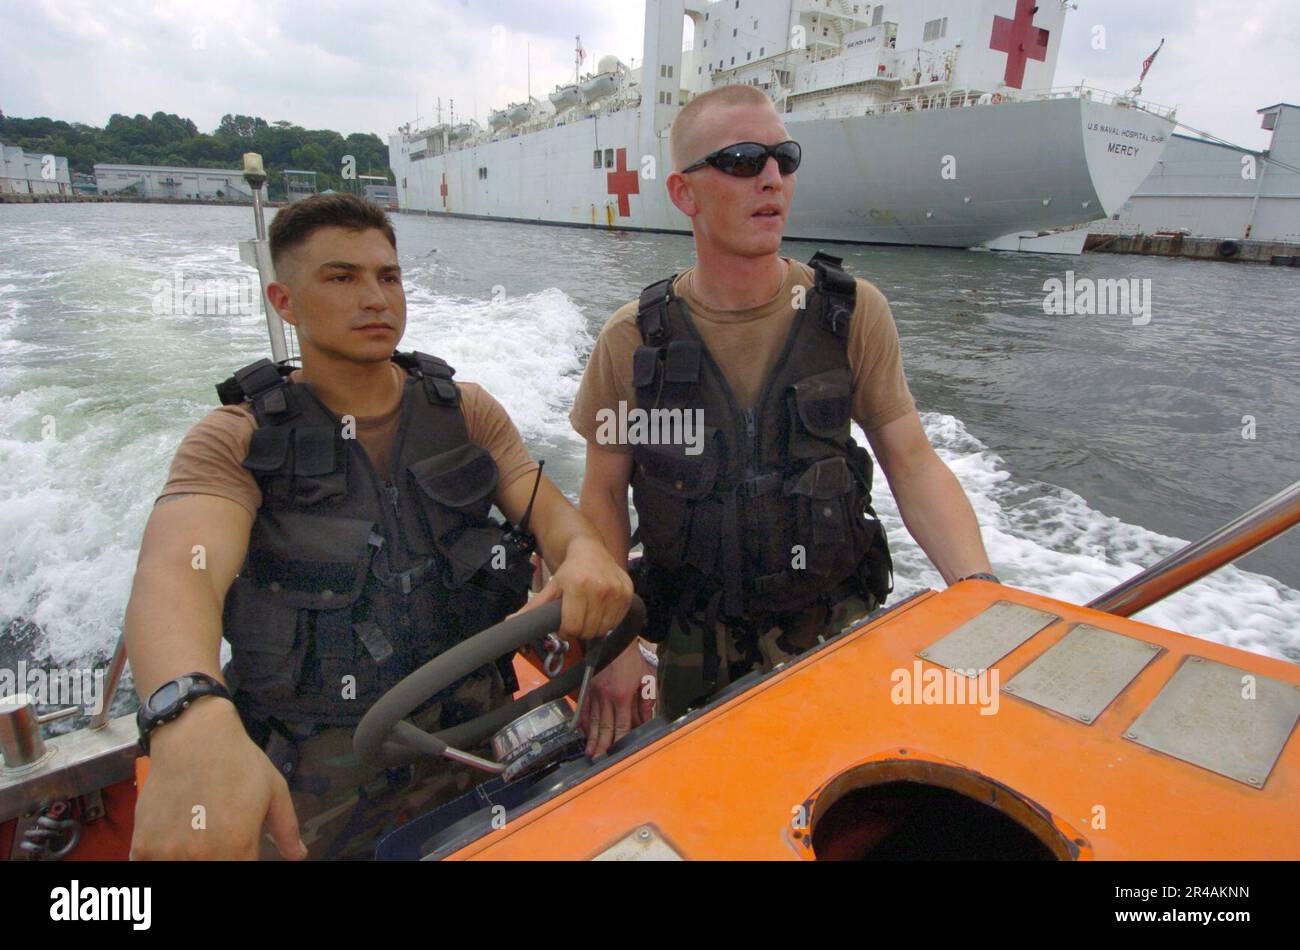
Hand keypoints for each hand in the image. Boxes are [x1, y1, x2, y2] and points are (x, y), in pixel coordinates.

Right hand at [129, 697, 306, 860]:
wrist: (193, 736)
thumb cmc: (238, 761)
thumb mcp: (274, 791)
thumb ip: (287, 829)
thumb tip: (298, 856)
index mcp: (237, 847)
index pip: (240, 877)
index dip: (242, 867)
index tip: (238, 856)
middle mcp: (201, 856)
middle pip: (207, 876)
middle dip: (217, 863)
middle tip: (218, 846)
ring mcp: (168, 853)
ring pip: (179, 875)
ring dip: (187, 863)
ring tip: (194, 842)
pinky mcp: (142, 846)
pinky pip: (148, 870)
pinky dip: (159, 862)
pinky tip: (171, 848)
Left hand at [513, 536, 632, 640]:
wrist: (589, 548)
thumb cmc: (569, 570)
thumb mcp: (550, 587)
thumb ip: (533, 608)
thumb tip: (510, 623)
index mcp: (578, 585)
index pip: (573, 628)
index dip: (566, 630)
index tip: (564, 622)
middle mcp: (600, 587)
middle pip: (588, 631)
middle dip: (579, 628)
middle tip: (575, 615)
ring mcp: (616, 590)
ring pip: (603, 629)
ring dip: (594, 626)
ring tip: (588, 611)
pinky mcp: (628, 592)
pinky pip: (617, 622)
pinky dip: (608, 621)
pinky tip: (601, 608)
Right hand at [580, 640, 655, 757]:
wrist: (613, 639)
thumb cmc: (632, 660)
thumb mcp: (646, 678)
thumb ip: (646, 701)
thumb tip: (645, 721)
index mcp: (622, 695)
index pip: (621, 724)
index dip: (619, 740)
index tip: (617, 752)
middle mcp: (606, 696)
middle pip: (604, 726)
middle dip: (602, 744)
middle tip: (598, 759)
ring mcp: (594, 692)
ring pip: (593, 720)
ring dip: (591, 737)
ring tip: (589, 752)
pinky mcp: (587, 688)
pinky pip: (584, 708)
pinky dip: (583, 722)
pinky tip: (583, 732)